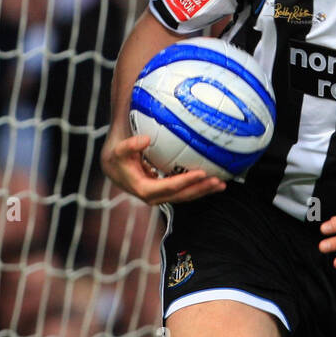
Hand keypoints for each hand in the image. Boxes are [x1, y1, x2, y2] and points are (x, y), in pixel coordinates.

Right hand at [100, 130, 225, 205]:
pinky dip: (198, 187)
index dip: (185, 182)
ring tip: (222, 184)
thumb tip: (145, 140)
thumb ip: (130, 145)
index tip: (201, 173)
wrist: (113, 165)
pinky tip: (214, 180)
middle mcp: (154, 197)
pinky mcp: (166, 191)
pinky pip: (185, 191)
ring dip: (203, 191)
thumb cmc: (116, 155)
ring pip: (185, 196)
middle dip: (200, 190)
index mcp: (143, 189)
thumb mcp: (119, 150)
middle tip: (218, 181)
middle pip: (181, 196)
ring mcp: (161, 195)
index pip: (168, 187)